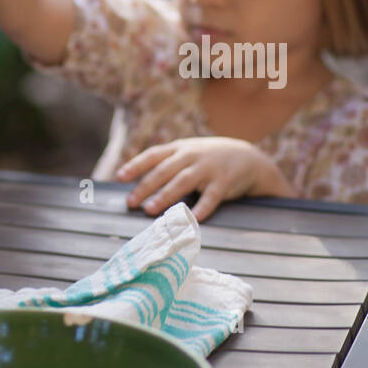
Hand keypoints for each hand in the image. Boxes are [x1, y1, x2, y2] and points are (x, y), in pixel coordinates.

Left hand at [115, 137, 288, 222]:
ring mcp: (207, 168)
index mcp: (179, 149)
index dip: (135, 165)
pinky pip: (211, 197)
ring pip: (183, 182)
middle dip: (146, 186)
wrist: (247, 158)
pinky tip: (192, 219)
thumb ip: (167, 163)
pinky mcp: (224, 182)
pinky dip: (202, 208)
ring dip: (166, 196)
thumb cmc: (209, 159)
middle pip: (164, 171)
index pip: (153, 155)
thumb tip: (138, 182)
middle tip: (130, 202)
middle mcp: (191, 156)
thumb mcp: (188, 152)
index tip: (119, 177)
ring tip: (150, 210)